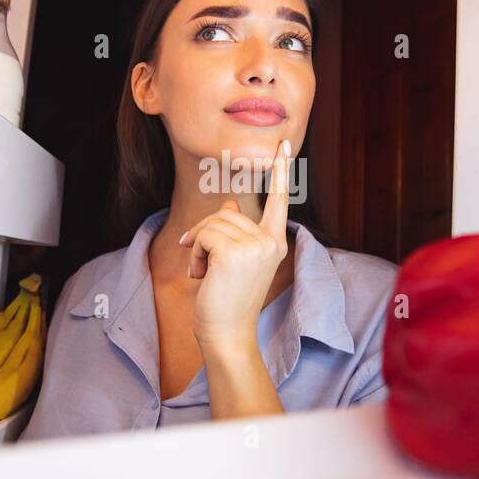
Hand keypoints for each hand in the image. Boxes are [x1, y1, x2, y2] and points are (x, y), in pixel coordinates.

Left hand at [180, 139, 291, 358]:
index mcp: (275, 243)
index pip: (279, 200)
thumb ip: (235, 230)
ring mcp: (256, 246)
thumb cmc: (227, 301)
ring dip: (197, 246)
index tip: (284, 144)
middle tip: (201, 264)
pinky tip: (200, 275)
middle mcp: (271, 241)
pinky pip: (202, 234)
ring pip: (213, 222)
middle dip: (204, 233)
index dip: (280, 170)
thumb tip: (231, 203)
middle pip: (227, 212)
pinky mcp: (235, 252)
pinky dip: (193, 252)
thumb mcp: (233, 261)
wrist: (227, 335)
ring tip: (203, 273)